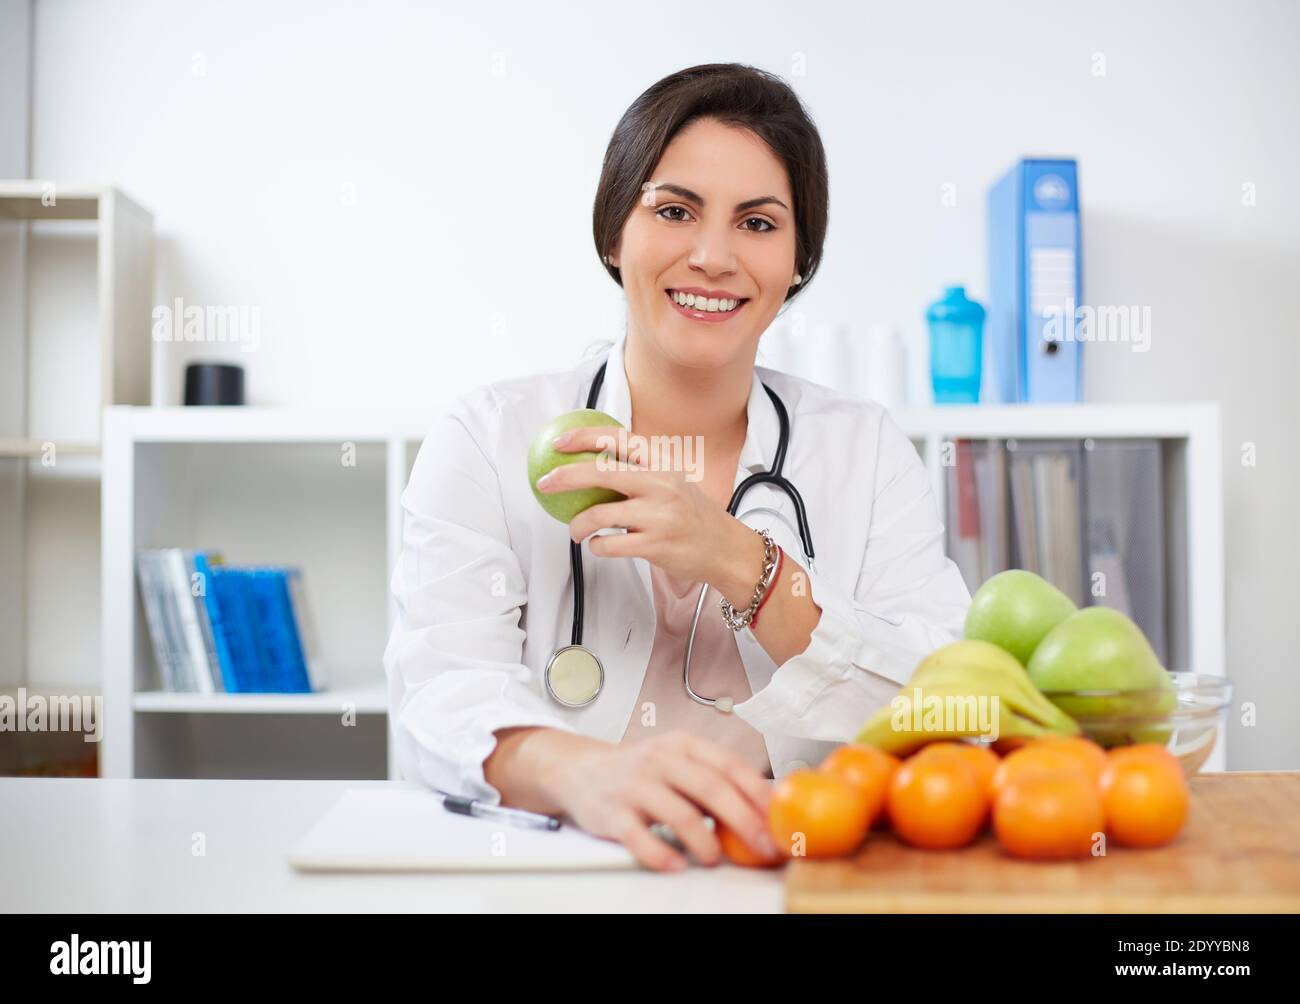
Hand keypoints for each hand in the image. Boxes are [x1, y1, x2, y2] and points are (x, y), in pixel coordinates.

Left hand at [535, 424, 747, 586]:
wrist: (726, 549)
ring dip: (577, 525)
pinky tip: (598, 545)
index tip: (559, 441)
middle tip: (544, 483)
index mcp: (662, 465)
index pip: (618, 439)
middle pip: (601, 472)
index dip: (585, 436)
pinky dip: (596, 547)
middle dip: (565, 476)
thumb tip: (592, 466)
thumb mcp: (673, 482)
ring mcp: (658, 516)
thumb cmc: (694, 516)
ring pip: (598, 515)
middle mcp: (660, 485)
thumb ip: (640, 473)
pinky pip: (608, 545)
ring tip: (575, 531)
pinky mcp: (655, 545)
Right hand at [542, 729, 778, 870]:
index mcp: (683, 745)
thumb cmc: (641, 770)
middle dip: (744, 821)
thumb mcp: (678, 762)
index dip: (758, 793)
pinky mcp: (612, 813)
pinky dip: (662, 855)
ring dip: (705, 842)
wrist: (580, 769)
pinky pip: (640, 838)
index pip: (729, 766)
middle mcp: (660, 760)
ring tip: (715, 859)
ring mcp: (634, 786)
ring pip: (678, 814)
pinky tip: (677, 865)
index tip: (779, 818)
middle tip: (764, 847)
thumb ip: (715, 778)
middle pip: (710, 789)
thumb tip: (768, 804)